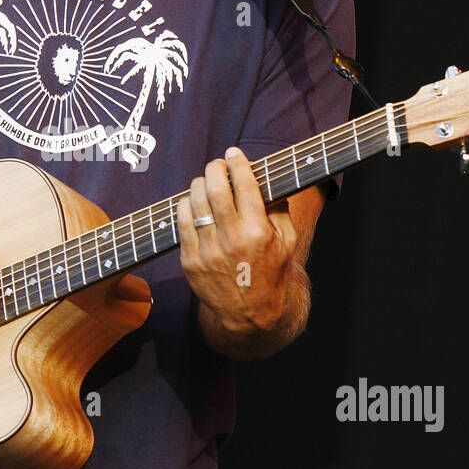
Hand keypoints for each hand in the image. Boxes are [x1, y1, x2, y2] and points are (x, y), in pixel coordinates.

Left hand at [177, 146, 297, 336]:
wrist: (249, 314)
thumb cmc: (270, 273)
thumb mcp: (286, 242)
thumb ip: (279, 209)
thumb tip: (267, 179)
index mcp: (259, 232)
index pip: (245, 185)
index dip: (237, 163)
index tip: (234, 153)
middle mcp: (233, 240)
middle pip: (216, 189)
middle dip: (215, 168)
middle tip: (216, 164)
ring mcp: (209, 251)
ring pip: (195, 202)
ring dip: (198, 184)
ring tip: (204, 182)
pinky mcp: (191, 261)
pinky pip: (181, 222)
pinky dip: (185, 206)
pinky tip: (192, 202)